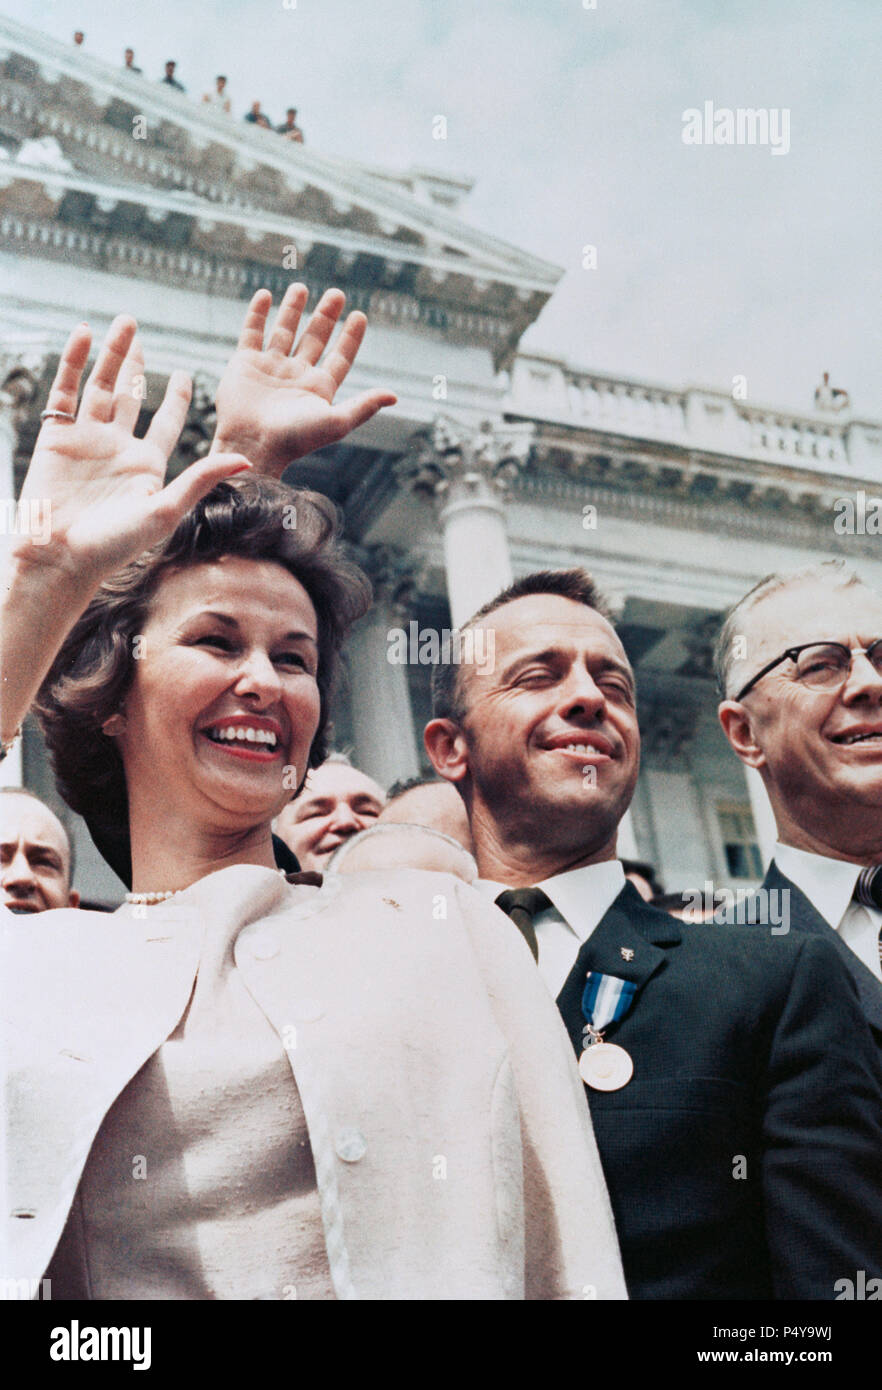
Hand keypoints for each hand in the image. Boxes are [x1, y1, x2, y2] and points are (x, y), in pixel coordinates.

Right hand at [18, 316, 250, 588]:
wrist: (62, 555)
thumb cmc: (116, 545)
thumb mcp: (166, 509)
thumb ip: (202, 478)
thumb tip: (246, 460)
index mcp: (148, 465)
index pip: (166, 422)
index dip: (177, 399)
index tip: (187, 375)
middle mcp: (118, 449)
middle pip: (130, 396)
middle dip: (135, 364)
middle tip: (140, 329)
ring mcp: (87, 441)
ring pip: (100, 386)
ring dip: (111, 355)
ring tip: (123, 323)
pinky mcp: (57, 438)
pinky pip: (65, 392)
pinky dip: (73, 363)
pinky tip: (82, 334)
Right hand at [212, 284, 396, 476]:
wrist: (253, 445)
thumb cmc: (296, 439)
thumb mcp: (336, 422)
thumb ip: (364, 406)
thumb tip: (394, 395)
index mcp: (318, 388)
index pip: (340, 357)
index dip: (350, 337)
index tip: (360, 315)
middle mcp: (296, 375)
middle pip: (315, 338)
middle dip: (326, 316)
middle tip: (337, 292)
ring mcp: (270, 367)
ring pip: (284, 331)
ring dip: (293, 309)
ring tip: (301, 287)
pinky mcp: (244, 363)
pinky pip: (252, 332)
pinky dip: (258, 313)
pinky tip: (265, 294)